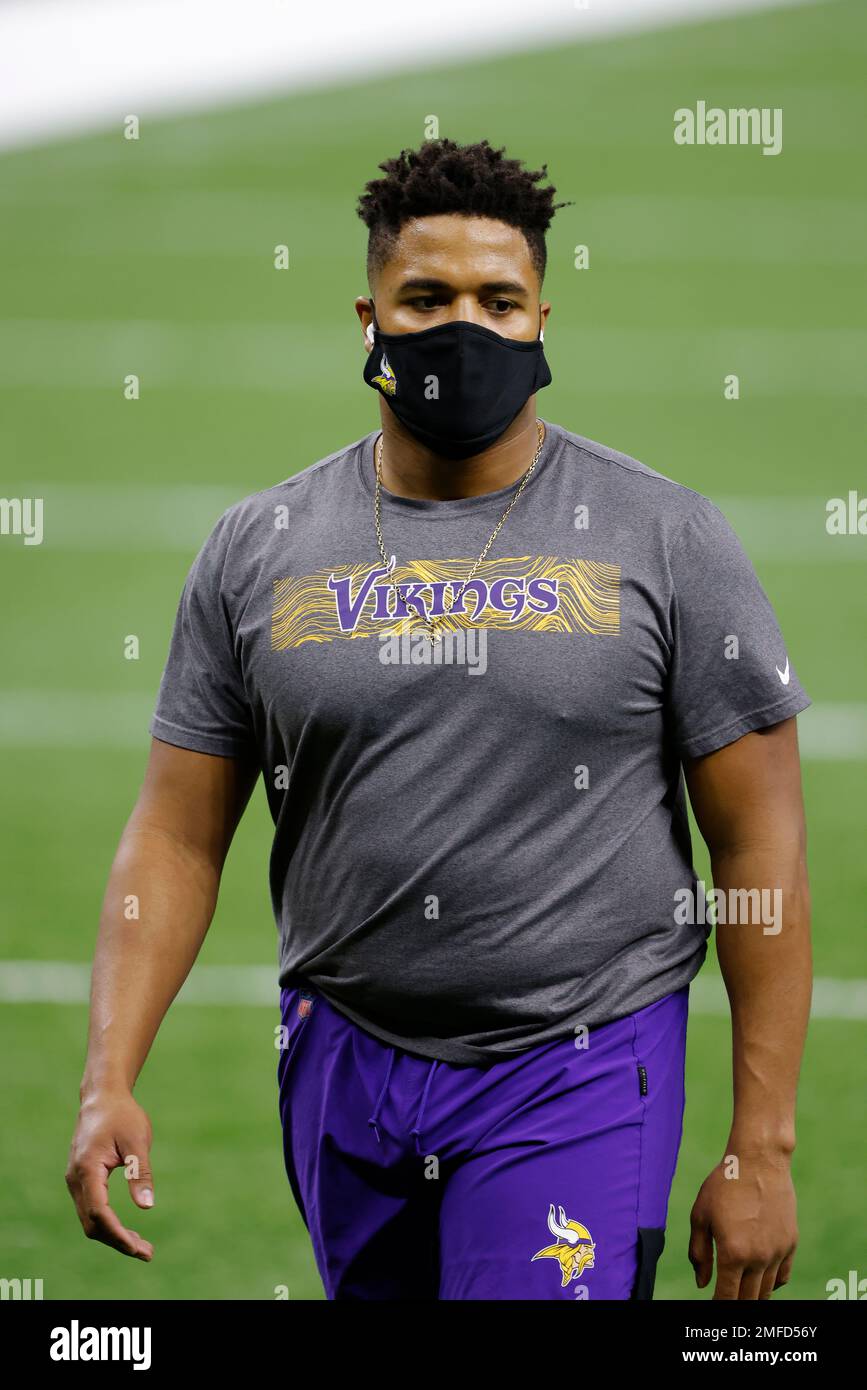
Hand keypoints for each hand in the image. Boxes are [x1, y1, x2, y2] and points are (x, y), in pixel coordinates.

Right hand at [65, 1089, 154, 1259]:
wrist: (102, 1097)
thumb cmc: (122, 1115)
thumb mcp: (137, 1141)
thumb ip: (141, 1172)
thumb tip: (146, 1206)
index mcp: (88, 1169)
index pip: (99, 1212)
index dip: (117, 1233)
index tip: (137, 1248)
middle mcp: (76, 1179)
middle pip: (92, 1223)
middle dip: (118, 1241)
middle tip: (147, 1252)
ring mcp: (75, 1181)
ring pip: (89, 1220)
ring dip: (113, 1236)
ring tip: (141, 1246)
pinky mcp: (81, 1180)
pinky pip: (91, 1210)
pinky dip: (107, 1224)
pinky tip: (127, 1230)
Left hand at [689, 1153, 797, 1298]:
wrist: (760, 1160)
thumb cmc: (724, 1184)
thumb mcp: (700, 1215)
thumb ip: (699, 1253)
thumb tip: (701, 1284)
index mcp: (732, 1253)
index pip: (727, 1297)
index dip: (718, 1305)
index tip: (712, 1303)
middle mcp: (758, 1258)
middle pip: (748, 1300)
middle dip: (735, 1303)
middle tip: (725, 1298)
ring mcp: (777, 1252)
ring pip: (766, 1291)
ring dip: (752, 1295)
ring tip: (740, 1291)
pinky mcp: (790, 1244)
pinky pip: (782, 1277)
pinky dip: (770, 1283)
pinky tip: (759, 1278)